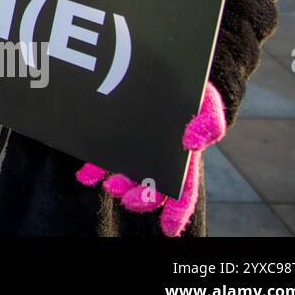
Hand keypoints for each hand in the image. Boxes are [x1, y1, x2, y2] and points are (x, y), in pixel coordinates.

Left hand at [75, 81, 226, 235]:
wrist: (170, 63)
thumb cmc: (193, 88)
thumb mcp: (208, 101)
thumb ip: (210, 122)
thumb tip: (194, 143)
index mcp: (184, 155)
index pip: (184, 190)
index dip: (177, 211)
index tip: (168, 230)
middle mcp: (159, 154)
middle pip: (151, 185)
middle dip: (141, 197)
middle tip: (129, 200)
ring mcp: (137, 144)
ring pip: (127, 172)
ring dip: (118, 184)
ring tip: (111, 187)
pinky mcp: (117, 130)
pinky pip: (104, 153)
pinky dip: (94, 167)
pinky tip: (84, 176)